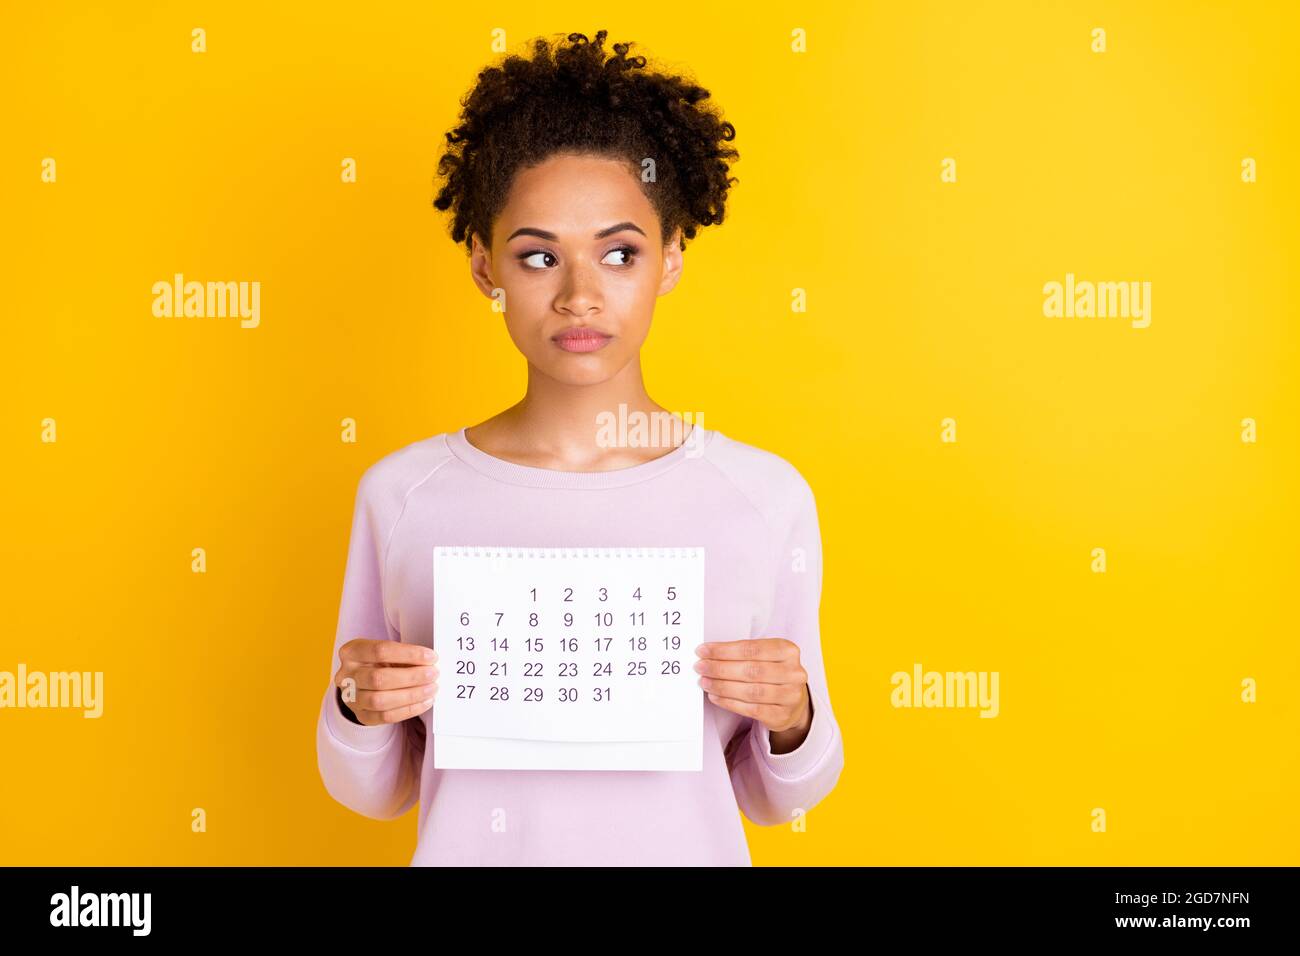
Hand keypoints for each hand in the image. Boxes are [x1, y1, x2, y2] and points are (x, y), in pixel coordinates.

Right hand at [334, 638, 437, 725]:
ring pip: (380, 700)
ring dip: (411, 695)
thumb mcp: (386, 652)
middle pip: (379, 678)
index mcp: (351, 652)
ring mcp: (351, 698)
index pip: (381, 650)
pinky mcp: (361, 716)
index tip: (431, 656)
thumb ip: (403, 655)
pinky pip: (385, 717)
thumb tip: (429, 661)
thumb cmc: (379, 663)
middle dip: (411, 676)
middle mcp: (346, 676)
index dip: (409, 654)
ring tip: (431, 689)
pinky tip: (425, 702)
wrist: (363, 683)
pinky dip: (409, 710)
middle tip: (433, 674)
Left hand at [693, 639, 811, 742]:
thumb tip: (710, 654)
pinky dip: (729, 702)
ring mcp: (790, 696)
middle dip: (720, 668)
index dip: (724, 650)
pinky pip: (751, 709)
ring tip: (705, 682)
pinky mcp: (782, 715)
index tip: (704, 651)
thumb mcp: (766, 656)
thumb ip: (743, 653)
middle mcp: (793, 673)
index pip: (751, 648)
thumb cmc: (774, 674)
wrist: (794, 702)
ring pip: (751, 691)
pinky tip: (716, 696)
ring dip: (722, 686)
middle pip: (751, 670)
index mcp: (788, 651)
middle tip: (701, 667)